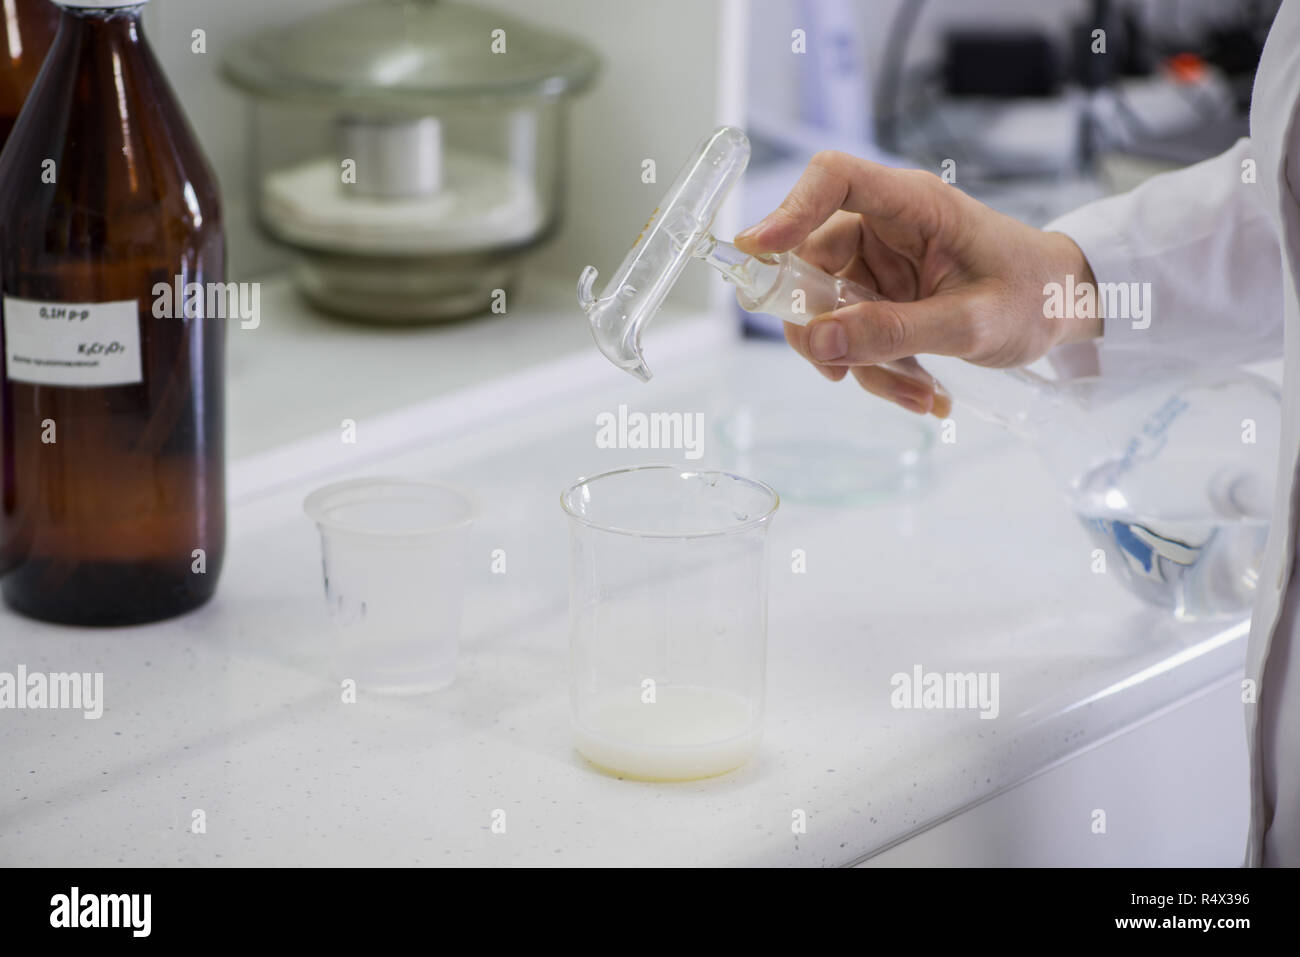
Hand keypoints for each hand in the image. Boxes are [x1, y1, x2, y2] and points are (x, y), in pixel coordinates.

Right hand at [734, 151, 1099, 415]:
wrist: (1069, 309)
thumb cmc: (1035, 295)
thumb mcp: (971, 323)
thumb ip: (892, 331)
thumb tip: (817, 341)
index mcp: (913, 205)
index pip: (834, 179)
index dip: (788, 209)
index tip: (758, 253)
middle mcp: (886, 227)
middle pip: (810, 261)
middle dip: (821, 326)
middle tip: (838, 372)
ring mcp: (880, 266)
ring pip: (827, 312)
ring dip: (860, 363)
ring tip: (918, 395)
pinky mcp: (882, 300)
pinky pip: (852, 337)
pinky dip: (878, 371)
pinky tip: (923, 394)